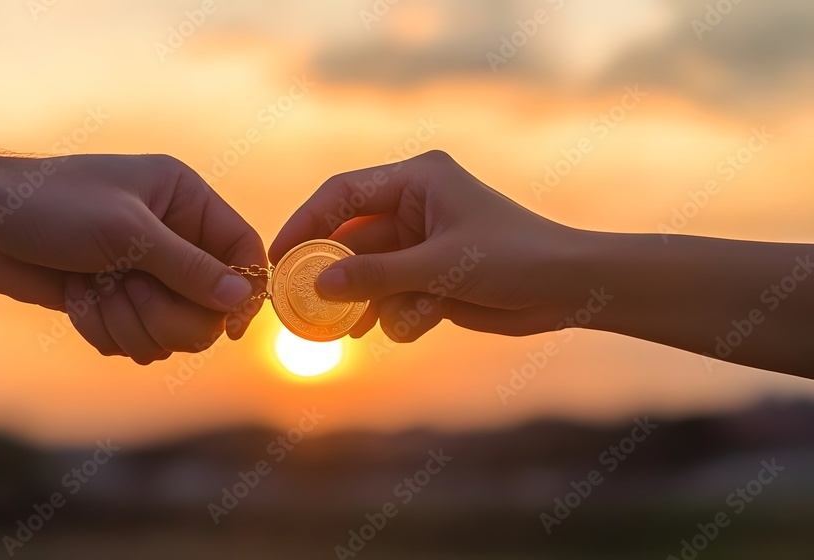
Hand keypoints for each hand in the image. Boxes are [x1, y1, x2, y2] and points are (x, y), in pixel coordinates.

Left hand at [0, 153, 265, 363]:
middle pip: (210, 302)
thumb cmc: (49, 207)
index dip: (243, 290)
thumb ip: (190, 268)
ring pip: (172, 328)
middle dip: (169, 312)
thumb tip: (242, 297)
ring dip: (131, 322)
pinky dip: (106, 328)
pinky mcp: (114, 298)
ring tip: (94, 292)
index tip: (232, 328)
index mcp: (183, 198)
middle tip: (130, 295)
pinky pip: (137, 338)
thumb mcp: (127, 233)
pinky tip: (78, 300)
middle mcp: (170, 233)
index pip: (241, 248)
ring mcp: (142, 269)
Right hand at [271, 150, 580, 341]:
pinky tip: (422, 322)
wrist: (569, 289)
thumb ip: (375, 275)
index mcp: (417, 181)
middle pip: (352, 240)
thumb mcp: (439, 266)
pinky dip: (400, 314)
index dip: (306, 223)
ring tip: (356, 330)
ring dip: (371, 303)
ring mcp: (422, 244)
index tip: (279, 256)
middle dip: (335, 276)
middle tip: (304, 307)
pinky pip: (394, 295)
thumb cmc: (514, 258)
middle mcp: (415, 207)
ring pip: (370, 275)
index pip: (343, 194)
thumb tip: (319, 286)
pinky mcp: (432, 276)